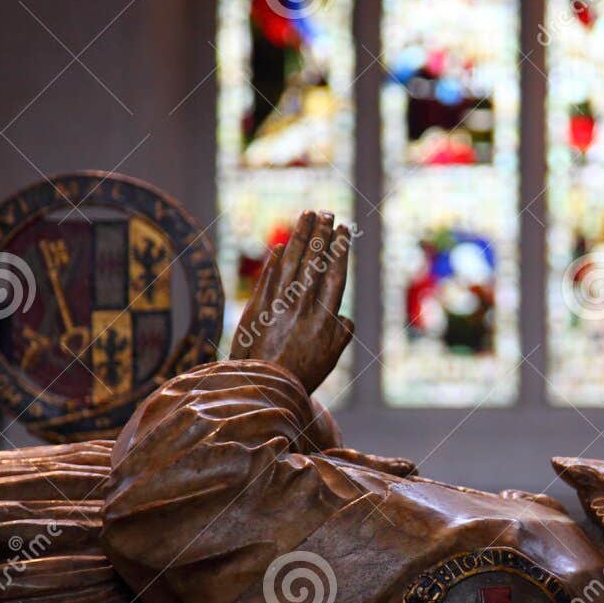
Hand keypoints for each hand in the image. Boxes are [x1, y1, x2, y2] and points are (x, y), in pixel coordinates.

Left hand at [229, 211, 353, 394]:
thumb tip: (346, 316)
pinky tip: (281, 246)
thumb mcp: (331, 358)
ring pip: (292, 262)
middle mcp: (303, 306)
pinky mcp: (257, 307)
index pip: (334, 273)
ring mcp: (279, 304)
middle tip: (326, 213)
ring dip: (300, 236)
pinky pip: (269, 277)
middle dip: (321, 234)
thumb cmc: (301, 376)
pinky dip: (275, 260)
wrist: (264, 389)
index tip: (343, 230)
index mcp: (325, 317)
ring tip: (306, 216)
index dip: (339, 249)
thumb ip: (342, 334)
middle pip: (314, 261)